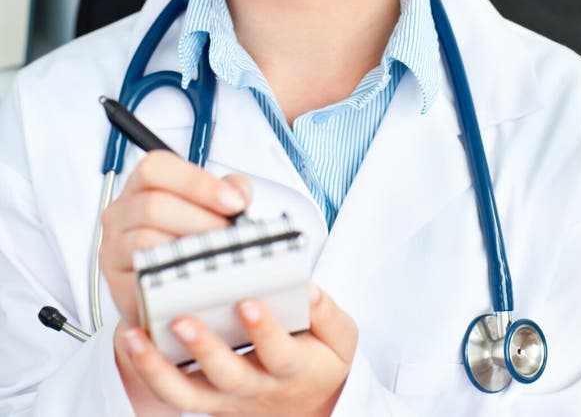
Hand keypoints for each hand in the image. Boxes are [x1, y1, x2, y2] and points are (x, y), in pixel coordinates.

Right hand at [99, 150, 251, 324]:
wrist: (174, 289)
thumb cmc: (189, 240)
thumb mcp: (211, 206)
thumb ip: (230, 190)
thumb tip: (238, 195)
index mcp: (140, 184)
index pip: (155, 168)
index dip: (196, 182)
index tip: (233, 201)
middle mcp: (120, 212)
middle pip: (153, 205)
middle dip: (201, 219)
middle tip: (229, 233)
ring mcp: (113, 248)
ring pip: (146, 240)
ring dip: (190, 247)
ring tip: (216, 253)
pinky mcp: (117, 284)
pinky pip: (144, 276)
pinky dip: (175, 274)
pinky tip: (198, 274)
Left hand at [118, 284, 356, 415]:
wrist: (309, 405)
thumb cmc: (320, 360)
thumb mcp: (341, 338)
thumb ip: (327, 313)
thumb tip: (307, 287)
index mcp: (292, 367)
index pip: (278, 353)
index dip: (263, 330)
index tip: (249, 301)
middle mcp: (254, 387)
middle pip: (226, 375)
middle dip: (204, 348)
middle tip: (184, 319)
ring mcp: (225, 398)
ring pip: (187, 393)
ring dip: (156, 367)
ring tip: (135, 336)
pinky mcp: (205, 399)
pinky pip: (171, 391)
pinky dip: (145, 368)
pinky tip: (129, 338)